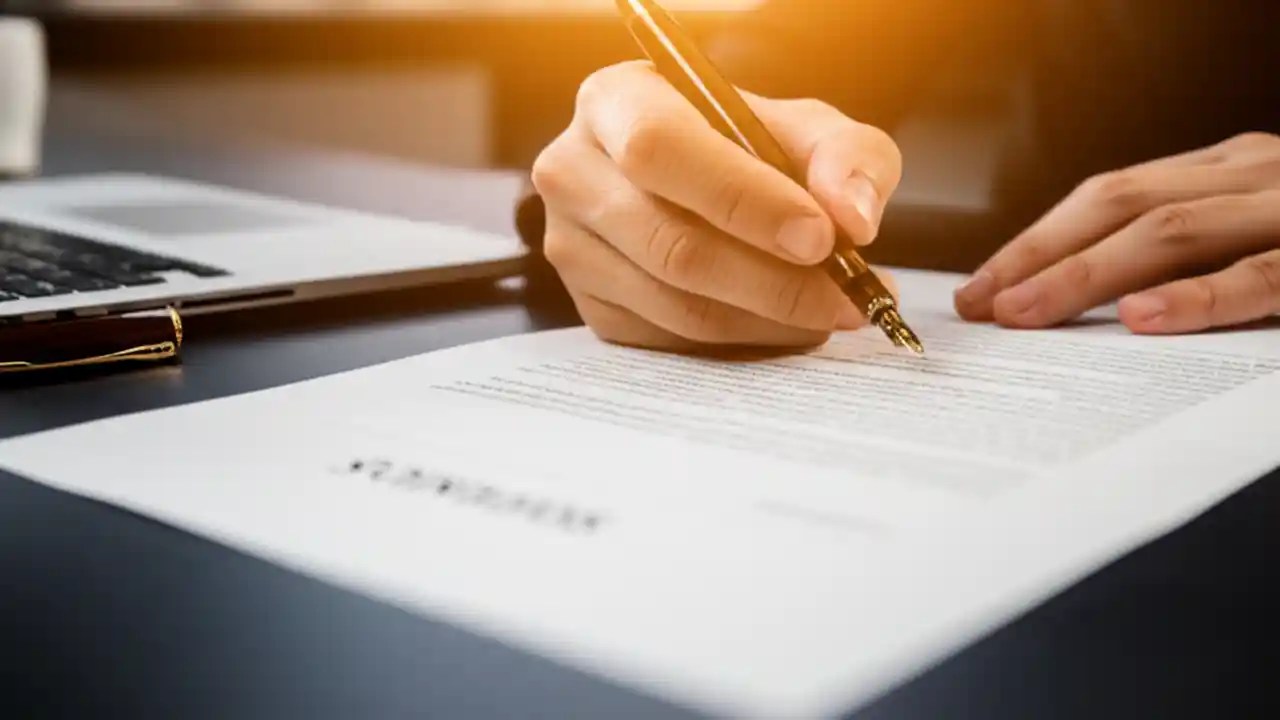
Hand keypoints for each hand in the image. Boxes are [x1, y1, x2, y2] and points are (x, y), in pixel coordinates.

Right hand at [531, 61, 901, 351]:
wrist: (701, 186)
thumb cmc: (748, 146)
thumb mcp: (806, 129)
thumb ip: (847, 157)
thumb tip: (851, 219)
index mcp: (614, 100)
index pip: (661, 149)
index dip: (742, 199)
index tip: (820, 238)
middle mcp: (572, 172)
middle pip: (669, 243)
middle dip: (772, 281)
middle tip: (845, 296)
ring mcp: (569, 246)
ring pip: (674, 303)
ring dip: (767, 318)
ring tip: (830, 309)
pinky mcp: (590, 307)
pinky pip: (670, 339)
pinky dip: (742, 340)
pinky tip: (784, 321)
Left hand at [955, 132, 1279, 333]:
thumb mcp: (1250, 229)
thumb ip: (1182, 250)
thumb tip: (1070, 298)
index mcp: (1226, 170)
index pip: (1112, 196)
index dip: (1038, 241)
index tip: (980, 289)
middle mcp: (1249, 177)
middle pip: (1125, 206)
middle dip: (1042, 256)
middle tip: (983, 306)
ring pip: (1173, 232)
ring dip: (1089, 273)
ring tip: (1027, 312)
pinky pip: (1257, 275)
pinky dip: (1196, 295)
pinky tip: (1140, 316)